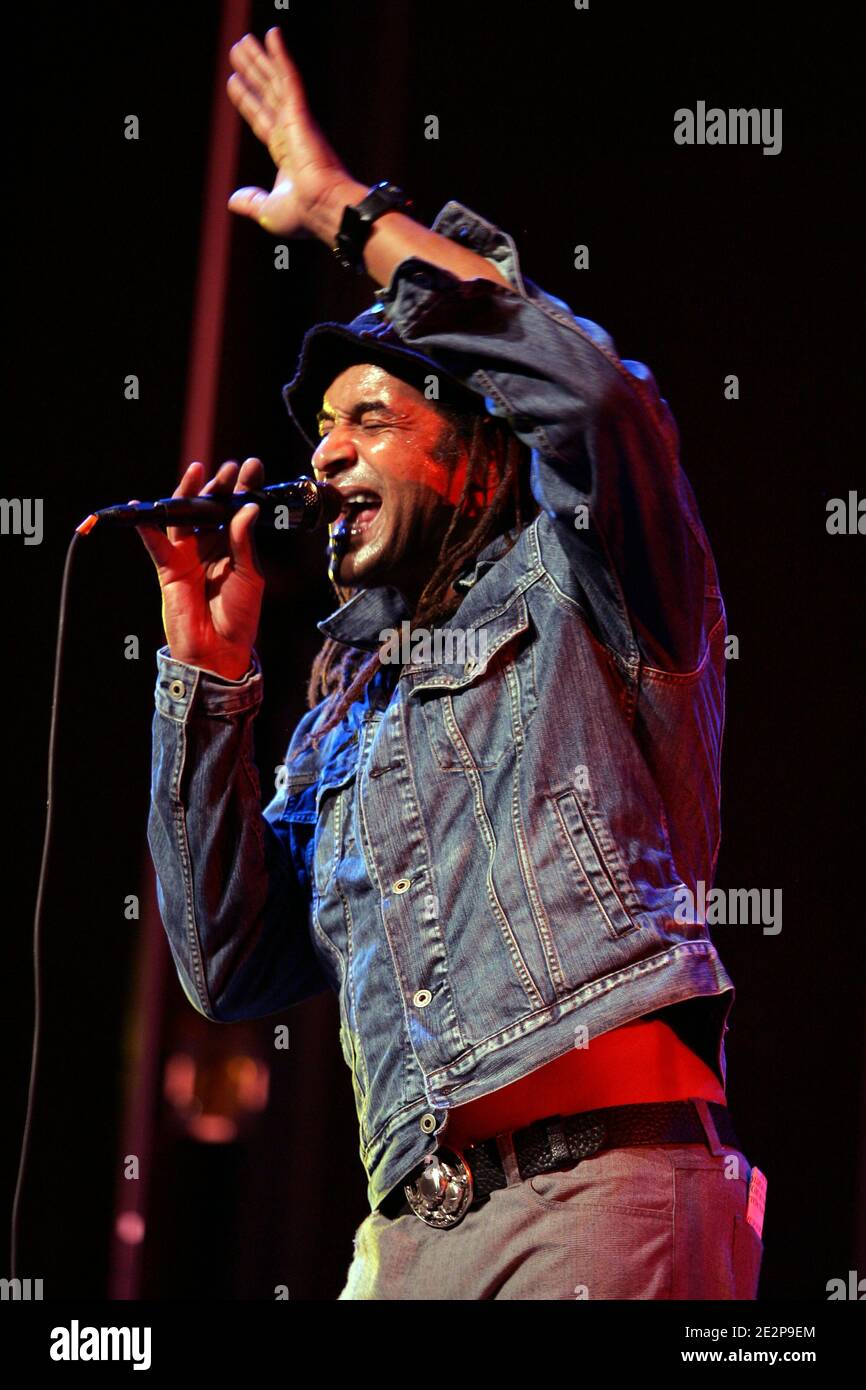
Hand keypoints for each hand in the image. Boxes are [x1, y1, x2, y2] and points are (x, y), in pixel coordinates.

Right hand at [134, 458, 265, 679]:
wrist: (218, 651)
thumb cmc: (239, 616)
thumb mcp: (249, 576)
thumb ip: (244, 542)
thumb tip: (248, 508)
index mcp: (235, 546)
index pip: (238, 510)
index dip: (244, 488)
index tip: (252, 466)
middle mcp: (211, 545)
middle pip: (210, 508)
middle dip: (218, 485)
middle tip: (228, 467)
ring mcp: (188, 555)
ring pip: (184, 517)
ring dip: (188, 494)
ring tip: (197, 471)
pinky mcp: (169, 567)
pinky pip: (156, 542)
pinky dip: (146, 525)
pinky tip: (142, 506)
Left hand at [226, 27, 352, 237]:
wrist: (325, 210)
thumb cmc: (305, 216)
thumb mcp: (268, 211)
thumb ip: (252, 202)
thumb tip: (234, 200)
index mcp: (286, 154)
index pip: (262, 120)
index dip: (247, 101)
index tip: (235, 83)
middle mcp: (291, 134)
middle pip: (267, 95)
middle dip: (252, 73)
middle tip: (238, 51)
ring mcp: (297, 122)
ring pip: (274, 82)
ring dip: (259, 60)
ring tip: (242, 41)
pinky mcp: (301, 115)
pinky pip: (288, 79)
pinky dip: (281, 56)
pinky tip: (271, 35)